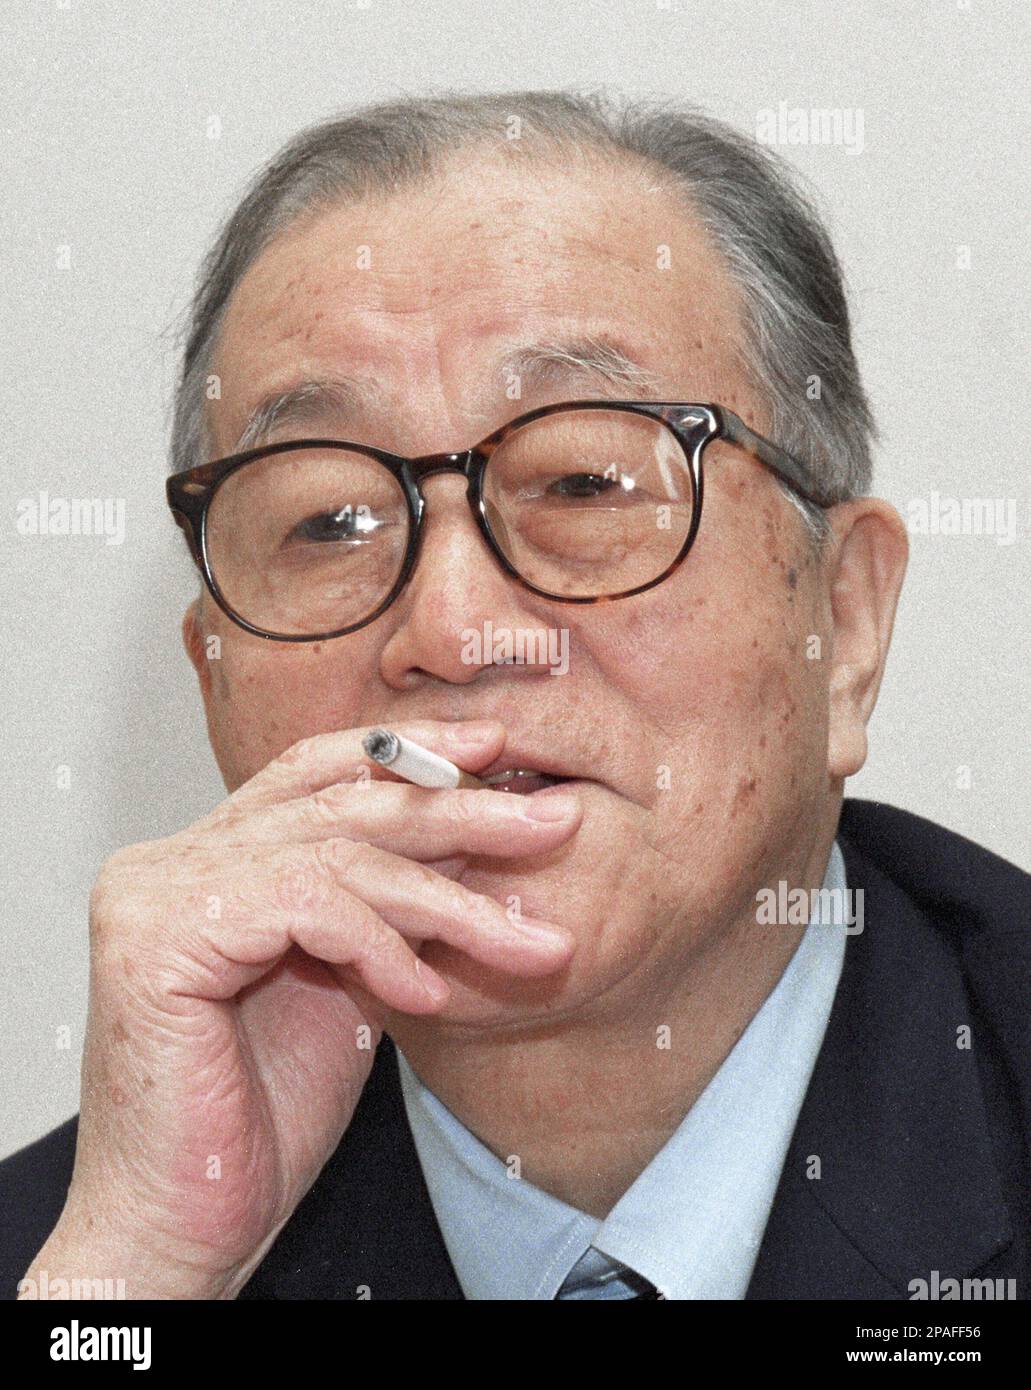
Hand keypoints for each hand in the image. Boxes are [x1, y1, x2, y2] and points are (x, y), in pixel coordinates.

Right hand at [25, 719, 579, 1297]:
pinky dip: (382, 946)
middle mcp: (174, 858)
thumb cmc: (259, 1117)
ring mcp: (156, 890)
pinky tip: (431, 995)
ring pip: (338, 857)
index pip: (320, 773)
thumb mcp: (354, 981)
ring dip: (452, 902)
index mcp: (212, 856)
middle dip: (461, 811)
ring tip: (532, 944)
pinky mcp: (155, 937)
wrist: (180, 1225)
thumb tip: (487, 831)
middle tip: (555, 822)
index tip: (500, 751)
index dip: (411, 754)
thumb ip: (392, 905)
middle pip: (340, 806)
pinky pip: (306, 906)